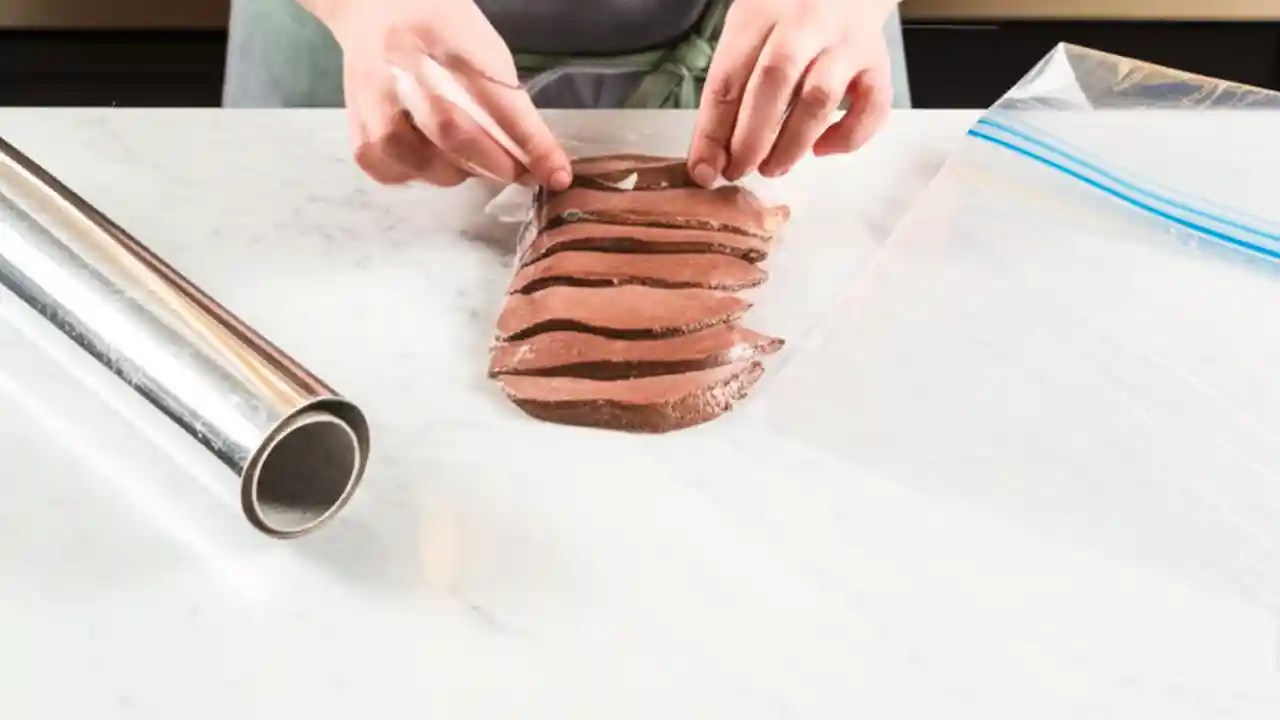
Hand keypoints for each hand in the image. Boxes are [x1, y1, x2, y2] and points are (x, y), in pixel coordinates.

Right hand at [303, 0, 571, 187]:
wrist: (375, 8)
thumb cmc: (441, 31)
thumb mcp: (483, 50)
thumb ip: (507, 104)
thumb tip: (535, 162)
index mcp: (448, 40)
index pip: (499, 102)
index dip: (532, 144)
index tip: (557, 175)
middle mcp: (405, 70)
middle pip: (453, 133)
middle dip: (496, 162)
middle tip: (515, 169)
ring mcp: (375, 102)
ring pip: (424, 162)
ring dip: (458, 170)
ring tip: (464, 152)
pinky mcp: (358, 130)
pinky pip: (395, 173)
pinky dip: (421, 174)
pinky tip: (429, 156)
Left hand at [687, 0, 897, 184]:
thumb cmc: (786, 12)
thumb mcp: (747, 28)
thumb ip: (730, 83)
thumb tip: (710, 155)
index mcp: (758, 13)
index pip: (728, 78)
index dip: (712, 132)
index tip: (704, 169)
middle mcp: (804, 24)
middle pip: (773, 85)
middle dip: (750, 140)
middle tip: (737, 171)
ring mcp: (845, 43)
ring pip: (819, 99)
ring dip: (791, 145)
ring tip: (771, 168)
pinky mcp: (877, 61)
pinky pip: (872, 105)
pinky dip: (848, 136)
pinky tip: (823, 149)